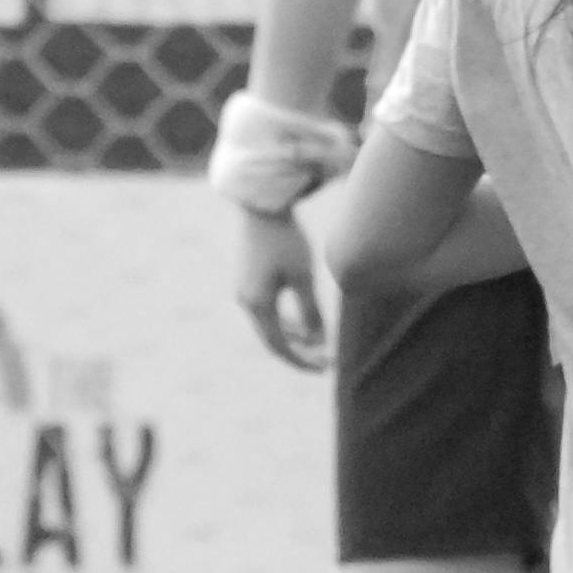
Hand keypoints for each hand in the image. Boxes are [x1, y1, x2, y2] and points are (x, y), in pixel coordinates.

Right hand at [235, 205, 329, 369]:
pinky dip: (286, 320)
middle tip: (326, 360)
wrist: (260, 206)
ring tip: (319, 341)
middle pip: (274, 339)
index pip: (281, 347)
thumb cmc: (285, 239)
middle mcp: (246, 301)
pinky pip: (267, 310)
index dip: (304, 361)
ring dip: (295, 336)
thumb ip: (311, 310)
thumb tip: (318, 341)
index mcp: (257, 304)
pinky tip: (304, 320)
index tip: (327, 367)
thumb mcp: (303, 276)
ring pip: (270, 325)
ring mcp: (244, 290)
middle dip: (301, 352)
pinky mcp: (248, 279)